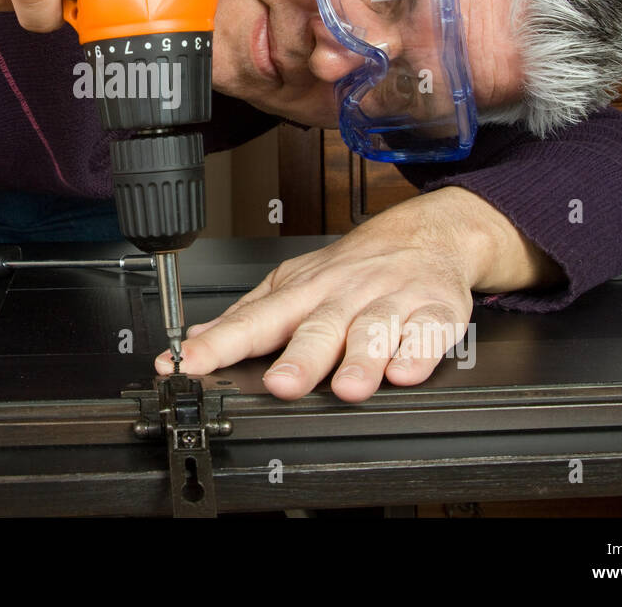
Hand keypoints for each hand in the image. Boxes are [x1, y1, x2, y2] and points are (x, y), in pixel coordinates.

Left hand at [153, 186, 556, 400]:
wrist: (425, 234)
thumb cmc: (352, 268)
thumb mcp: (294, 281)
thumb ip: (248, 315)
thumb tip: (197, 336)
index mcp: (302, 293)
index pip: (253, 320)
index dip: (217, 343)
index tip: (187, 363)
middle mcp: (343, 297)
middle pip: (318, 328)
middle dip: (300, 359)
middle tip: (281, 386)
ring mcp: (390, 303)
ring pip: (373, 331)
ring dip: (361, 360)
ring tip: (347, 388)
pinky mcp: (435, 313)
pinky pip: (428, 333)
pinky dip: (418, 352)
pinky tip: (406, 370)